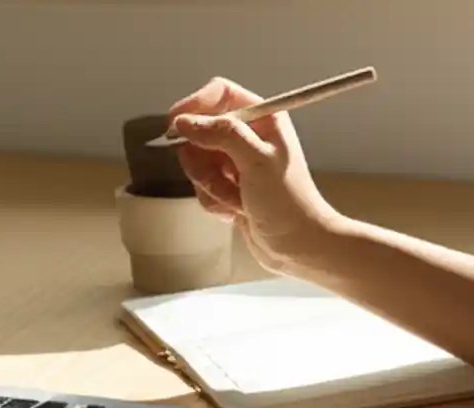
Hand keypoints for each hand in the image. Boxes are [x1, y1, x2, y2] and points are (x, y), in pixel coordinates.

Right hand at [169, 77, 342, 274]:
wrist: (298, 246)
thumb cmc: (288, 202)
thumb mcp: (256, 161)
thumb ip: (221, 135)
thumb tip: (184, 122)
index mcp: (263, 118)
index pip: (219, 94)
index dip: (195, 105)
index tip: (175, 125)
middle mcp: (248, 136)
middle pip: (201, 131)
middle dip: (204, 160)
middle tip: (223, 177)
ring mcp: (236, 162)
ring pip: (197, 162)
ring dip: (210, 185)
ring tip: (235, 198)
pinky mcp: (228, 186)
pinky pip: (201, 186)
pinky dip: (214, 200)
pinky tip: (236, 210)